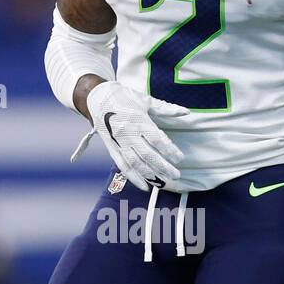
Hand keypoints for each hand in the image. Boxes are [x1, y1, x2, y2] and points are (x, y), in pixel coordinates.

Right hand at [72, 81, 188, 190]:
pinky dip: (133, 178)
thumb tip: (186, 112)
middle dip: (163, 167)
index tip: (179, 158)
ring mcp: (119, 142)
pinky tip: (144, 186)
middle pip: (148, 155)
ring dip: (149, 174)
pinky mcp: (111, 148)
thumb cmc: (124, 97)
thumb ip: (166, 108)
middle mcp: (128, 133)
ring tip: (162, 182)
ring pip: (135, 163)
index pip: (156, 139)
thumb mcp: (145, 100)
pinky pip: (122, 166)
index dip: (169, 150)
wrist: (97, 98)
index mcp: (138, 120)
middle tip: (176, 175)